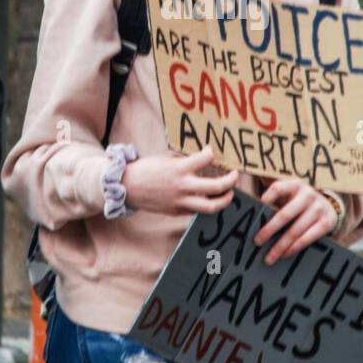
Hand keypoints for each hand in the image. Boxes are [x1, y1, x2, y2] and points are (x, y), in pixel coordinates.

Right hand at [121, 146, 238, 214]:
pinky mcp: (177, 211)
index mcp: (179, 169)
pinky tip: (209, 199)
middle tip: (235, 175)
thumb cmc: (145, 170)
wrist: (127, 187)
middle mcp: (183, 186)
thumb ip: (184, 162)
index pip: (206, 158)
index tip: (210, 151)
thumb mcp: (166, 160)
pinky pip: (197, 210)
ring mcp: (180, 201)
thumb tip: (200, 161)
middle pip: (216, 186)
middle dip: (231, 180)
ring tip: (229, 194)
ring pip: (211, 206)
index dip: (211, 153)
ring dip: (224, 200)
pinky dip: (205, 204)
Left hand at [254, 178, 339, 264]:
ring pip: (295, 231)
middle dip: (269, 230)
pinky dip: (294, 248)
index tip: (255, 211)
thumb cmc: (300, 202)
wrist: (329, 205)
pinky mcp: (326, 223)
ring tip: (269, 257)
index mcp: (295, 185)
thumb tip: (254, 218)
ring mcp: (318, 209)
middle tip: (257, 242)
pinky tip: (285, 254)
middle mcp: (307, 195)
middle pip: (285, 214)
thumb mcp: (290, 195)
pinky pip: (307, 239)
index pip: (278, 188)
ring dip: (280, 246)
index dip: (266, 198)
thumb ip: (275, 201)